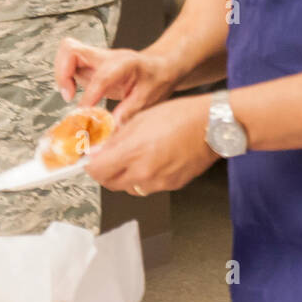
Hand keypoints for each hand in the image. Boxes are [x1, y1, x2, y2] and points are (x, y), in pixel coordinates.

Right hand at [54, 37, 176, 121]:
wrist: (160, 66)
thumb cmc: (156, 80)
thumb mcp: (147, 99)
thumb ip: (127, 113)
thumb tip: (111, 129)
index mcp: (124, 64)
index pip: (100, 77)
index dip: (88, 96)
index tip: (82, 113)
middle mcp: (106, 57)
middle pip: (71, 49)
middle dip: (62, 72)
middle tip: (68, 96)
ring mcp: (96, 59)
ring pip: (67, 53)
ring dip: (61, 74)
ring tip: (69, 94)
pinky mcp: (90, 65)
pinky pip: (69, 63)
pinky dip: (65, 76)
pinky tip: (73, 92)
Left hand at [86, 92, 219, 194]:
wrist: (212, 125)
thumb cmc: (181, 115)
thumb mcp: (141, 118)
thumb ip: (116, 137)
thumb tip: (98, 149)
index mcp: (134, 151)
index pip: (96, 170)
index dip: (89, 165)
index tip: (88, 159)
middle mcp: (144, 172)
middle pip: (109, 183)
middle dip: (104, 171)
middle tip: (106, 157)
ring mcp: (159, 182)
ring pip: (128, 187)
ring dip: (124, 175)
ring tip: (133, 156)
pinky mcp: (171, 186)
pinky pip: (148, 187)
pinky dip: (143, 177)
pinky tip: (152, 160)